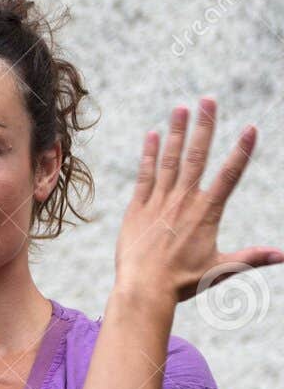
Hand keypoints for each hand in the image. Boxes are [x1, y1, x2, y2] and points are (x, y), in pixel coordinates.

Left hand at [115, 97, 280, 303]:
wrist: (143, 289)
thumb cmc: (182, 282)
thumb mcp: (221, 269)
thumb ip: (252, 257)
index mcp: (207, 213)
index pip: (229, 175)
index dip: (241, 151)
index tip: (251, 128)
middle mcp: (184, 202)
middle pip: (197, 156)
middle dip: (205, 126)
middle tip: (208, 99)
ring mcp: (159, 202)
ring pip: (171, 161)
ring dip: (177, 133)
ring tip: (182, 107)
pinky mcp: (137, 209)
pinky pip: (145, 176)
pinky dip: (149, 155)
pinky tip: (153, 135)